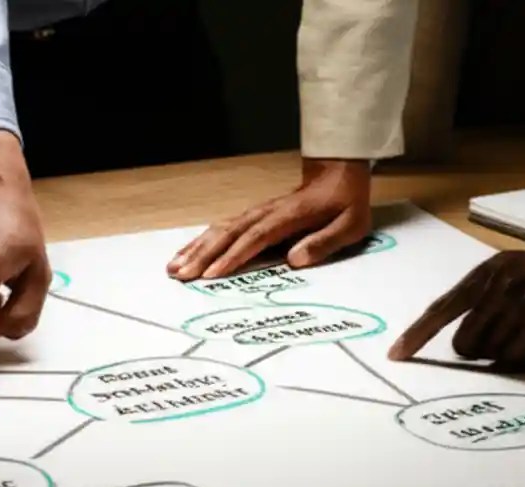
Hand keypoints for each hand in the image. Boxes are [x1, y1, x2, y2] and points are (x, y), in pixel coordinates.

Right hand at [167, 159, 371, 279]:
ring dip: (196, 248)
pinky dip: (201, 241)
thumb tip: (294, 260)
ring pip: (220, 229)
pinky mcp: (251, 217)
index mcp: (288, 217)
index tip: (213, 275)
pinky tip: (186, 254)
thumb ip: (324, 242)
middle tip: (181, 275)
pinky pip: (222, 228)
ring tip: (173, 268)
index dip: (234, 256)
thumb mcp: (350, 224)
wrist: (337, 172)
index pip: (255, 237)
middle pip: (228, 233)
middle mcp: (265, 213)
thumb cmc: (345, 202)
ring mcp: (256, 213)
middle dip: (202, 255)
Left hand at [387, 244, 524, 373]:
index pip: (442, 309)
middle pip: (470, 347)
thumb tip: (461, 345)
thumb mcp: (520, 271)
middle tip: (521, 336)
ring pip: (505, 360)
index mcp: (492, 274)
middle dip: (488, 352)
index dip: (417, 336)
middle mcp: (507, 290)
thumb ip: (487, 299)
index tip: (396, 356)